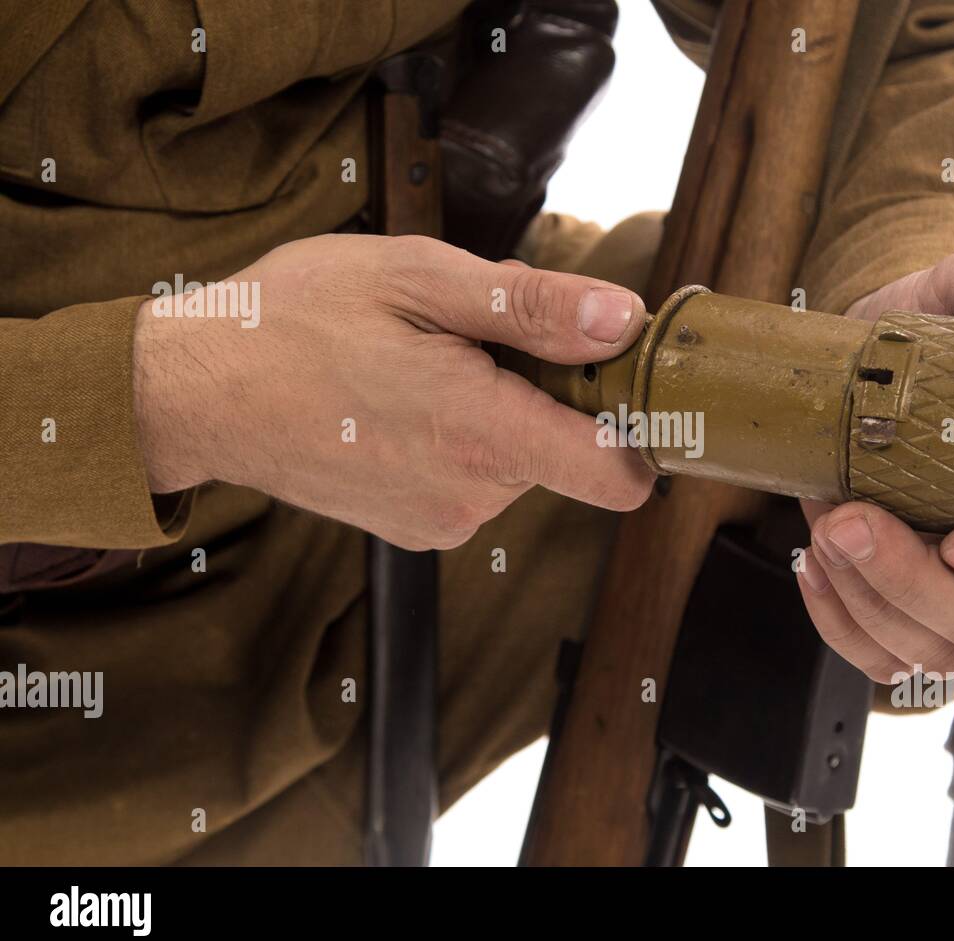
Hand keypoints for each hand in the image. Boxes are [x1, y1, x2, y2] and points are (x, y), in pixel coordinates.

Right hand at [132, 234, 654, 548]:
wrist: (195, 391)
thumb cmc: (295, 321)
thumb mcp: (417, 280)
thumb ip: (532, 308)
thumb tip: (621, 321)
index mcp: (483, 434)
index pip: (621, 474)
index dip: (640, 425)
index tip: (617, 377)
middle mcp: (472, 497)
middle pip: (571, 455)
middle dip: (549, 398)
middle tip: (476, 345)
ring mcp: (441, 522)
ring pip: (522, 466)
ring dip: (499, 416)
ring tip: (424, 372)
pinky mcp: (415, 530)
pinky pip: (476, 484)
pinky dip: (462, 443)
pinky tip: (402, 407)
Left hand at [796, 248, 953, 681]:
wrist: (864, 367)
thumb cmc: (932, 338)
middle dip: (912, 583)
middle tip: (853, 518)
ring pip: (926, 651)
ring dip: (867, 598)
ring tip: (827, 526)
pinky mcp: (896, 615)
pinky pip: (873, 654)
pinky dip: (836, 620)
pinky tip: (811, 561)